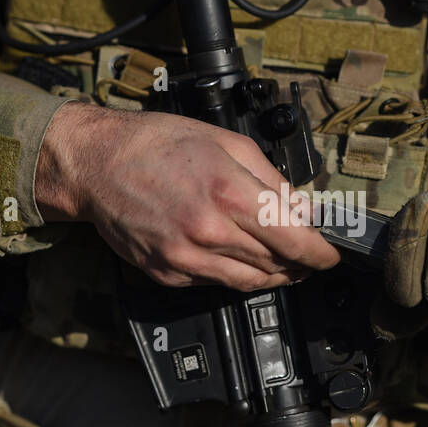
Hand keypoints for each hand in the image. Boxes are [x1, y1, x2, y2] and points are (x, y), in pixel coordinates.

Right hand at [36, 103, 339, 289]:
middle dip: (299, 262)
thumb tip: (302, 209)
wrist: (96, 164)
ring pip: (250, 282)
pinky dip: (235, 274)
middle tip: (309, 256)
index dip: (320, 254)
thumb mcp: (226, 142)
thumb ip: (271, 179)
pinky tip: (237, 257)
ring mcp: (186, 258)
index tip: (331, 256)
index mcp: (229, 193)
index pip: (294, 239)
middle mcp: (209, 231)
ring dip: (273, 276)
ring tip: (282, 263)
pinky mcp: (168, 273)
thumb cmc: (156, 144)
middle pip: (276, 264)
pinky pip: (216, 283)